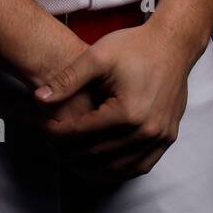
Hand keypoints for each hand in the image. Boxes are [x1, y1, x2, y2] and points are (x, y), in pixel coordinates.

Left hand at [30, 19, 197, 181]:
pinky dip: (117, 170)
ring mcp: (160, 137)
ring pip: (118, 168)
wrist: (172, 43)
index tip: (42, 127)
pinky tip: (101, 164)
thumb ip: (67, 80)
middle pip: (98, 155)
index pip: (82, 133)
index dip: (58, 133)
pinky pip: (140, 166)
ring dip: (91, 168)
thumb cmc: (135, 46)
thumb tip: (39, 99)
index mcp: (127, 113)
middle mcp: (146, 131)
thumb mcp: (97, 56)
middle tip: (51, 144)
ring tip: (70, 157)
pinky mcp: (168, 137)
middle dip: (69, 152)